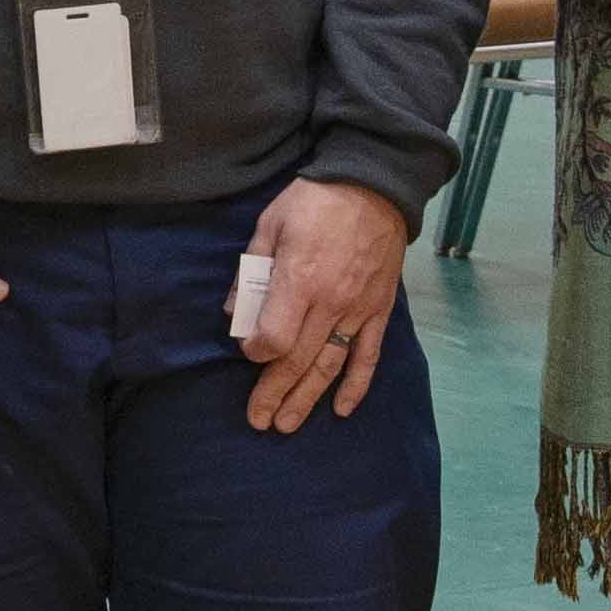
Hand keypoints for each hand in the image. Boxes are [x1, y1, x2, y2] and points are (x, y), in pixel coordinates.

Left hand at [238, 176, 406, 432]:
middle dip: (275, 393)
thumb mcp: (270, 224)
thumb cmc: (315, 201)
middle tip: (259, 421)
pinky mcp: (378, 310)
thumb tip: (233, 314)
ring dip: (307, 398)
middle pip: (299, 360)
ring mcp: (358, 310)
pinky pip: (368, 355)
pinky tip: (342, 409)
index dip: (257, 352)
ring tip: (288, 424)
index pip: (275, 337)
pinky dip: (356, 385)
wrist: (374, 185)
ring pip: (330, 365)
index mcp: (299, 280)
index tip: (247, 354)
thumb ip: (251, 270)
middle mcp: (330, 303)